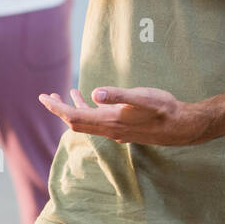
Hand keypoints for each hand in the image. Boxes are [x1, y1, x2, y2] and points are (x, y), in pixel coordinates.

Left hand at [40, 86, 213, 145]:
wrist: (182, 127)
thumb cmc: (163, 109)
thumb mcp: (141, 97)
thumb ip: (118, 95)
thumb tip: (94, 92)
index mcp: (109, 121)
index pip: (74, 117)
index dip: (56, 108)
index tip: (43, 97)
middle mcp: (109, 129)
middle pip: (76, 122)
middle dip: (60, 110)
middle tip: (47, 96)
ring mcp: (116, 131)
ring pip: (87, 122)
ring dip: (73, 110)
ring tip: (64, 94)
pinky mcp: (123, 128)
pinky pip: (99, 121)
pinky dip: (89, 110)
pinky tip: (92, 99)